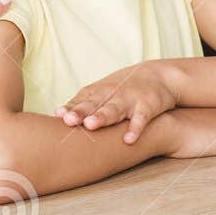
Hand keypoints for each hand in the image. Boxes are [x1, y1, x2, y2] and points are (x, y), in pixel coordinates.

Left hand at [57, 62, 181, 142]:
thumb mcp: (103, 92)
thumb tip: (54, 118)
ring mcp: (130, 100)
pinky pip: (141, 119)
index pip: (81, 101)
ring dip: (103, 117)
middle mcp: (112, 95)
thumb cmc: (124, 88)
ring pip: (115, 109)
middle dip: (82, 112)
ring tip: (92, 125)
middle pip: (94, 105)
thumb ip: (81, 104)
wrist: (161, 75)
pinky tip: (129, 139)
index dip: (71, 108)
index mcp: (99, 92)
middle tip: (69, 120)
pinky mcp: (148, 106)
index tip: (58, 116)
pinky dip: (136, 128)